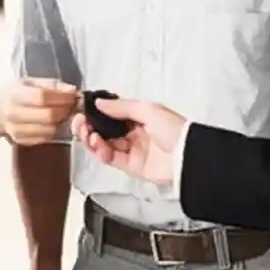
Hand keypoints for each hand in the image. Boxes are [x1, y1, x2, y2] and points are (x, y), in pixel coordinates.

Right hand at [0, 77, 78, 144]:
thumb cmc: (16, 93)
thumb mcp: (30, 82)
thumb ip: (52, 84)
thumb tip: (73, 90)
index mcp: (16, 94)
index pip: (42, 97)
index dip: (62, 97)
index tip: (74, 95)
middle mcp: (14, 113)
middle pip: (48, 116)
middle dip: (66, 110)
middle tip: (72, 105)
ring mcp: (17, 130)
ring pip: (50, 129)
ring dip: (62, 121)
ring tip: (63, 113)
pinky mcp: (22, 141)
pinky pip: (46, 138)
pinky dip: (55, 130)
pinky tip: (54, 122)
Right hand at [71, 98, 186, 184]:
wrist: (188, 156)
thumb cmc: (176, 131)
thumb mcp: (147, 109)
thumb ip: (120, 106)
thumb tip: (99, 102)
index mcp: (140, 117)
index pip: (111, 114)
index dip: (96, 113)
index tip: (84, 111)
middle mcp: (135, 133)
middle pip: (104, 130)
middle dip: (89, 126)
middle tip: (80, 123)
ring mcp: (132, 150)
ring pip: (103, 144)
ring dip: (91, 139)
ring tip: (88, 134)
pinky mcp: (131, 166)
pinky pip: (110, 158)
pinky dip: (100, 151)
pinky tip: (97, 144)